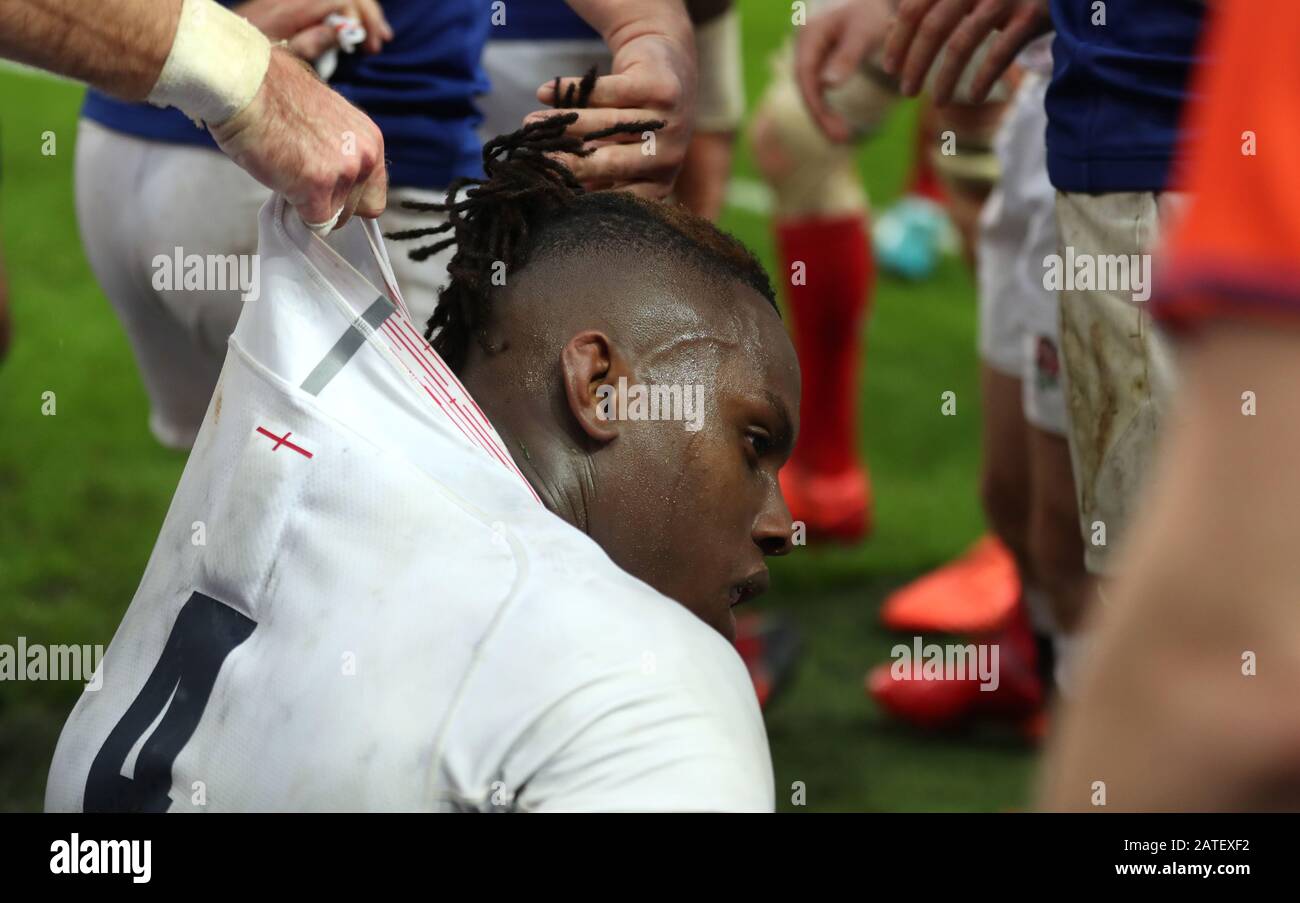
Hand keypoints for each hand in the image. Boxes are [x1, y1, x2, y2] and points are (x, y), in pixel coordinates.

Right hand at [209, 47, 386, 227]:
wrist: (243, 82)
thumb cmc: (271, 92)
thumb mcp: (325, 116)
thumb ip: (338, 147)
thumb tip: (334, 171)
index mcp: (369, 137)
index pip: (374, 193)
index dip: (349, 198)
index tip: (329, 193)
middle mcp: (364, 156)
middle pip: (355, 210)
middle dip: (328, 203)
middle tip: (299, 178)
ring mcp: (344, 172)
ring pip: (333, 217)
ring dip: (308, 203)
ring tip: (285, 169)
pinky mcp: (317, 187)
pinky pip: (314, 222)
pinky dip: (295, 210)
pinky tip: (279, 179)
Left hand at [232, 0, 392, 54]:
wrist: (213, 52)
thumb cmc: (244, 62)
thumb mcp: (279, 58)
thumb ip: (311, 43)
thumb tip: (343, 31)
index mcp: (291, 7)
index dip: (362, 19)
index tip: (371, 45)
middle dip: (368, 13)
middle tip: (379, 41)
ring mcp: (292, 2)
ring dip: (361, 13)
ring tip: (376, 37)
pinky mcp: (290, 7)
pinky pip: (326, 3)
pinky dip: (345, 14)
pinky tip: (355, 31)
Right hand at [525, 31, 696, 198]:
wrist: (668, 66)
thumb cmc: (634, 124)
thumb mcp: (622, 155)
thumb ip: (595, 175)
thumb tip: (551, 190)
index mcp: (659, 183)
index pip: (621, 199)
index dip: (584, 198)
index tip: (548, 190)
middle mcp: (669, 157)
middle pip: (612, 164)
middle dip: (569, 162)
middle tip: (534, 160)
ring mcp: (668, 123)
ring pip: (607, 125)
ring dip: (563, 123)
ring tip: (529, 123)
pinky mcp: (660, 87)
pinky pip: (607, 91)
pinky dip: (572, 90)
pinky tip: (545, 93)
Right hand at [794, 0, 892, 142]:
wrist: (869, 4)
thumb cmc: (868, 12)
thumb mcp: (863, 31)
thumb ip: (846, 56)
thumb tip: (827, 86)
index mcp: (810, 35)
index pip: (805, 74)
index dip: (816, 103)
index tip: (832, 125)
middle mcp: (804, 47)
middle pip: (806, 87)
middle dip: (820, 116)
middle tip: (841, 140)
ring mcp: (809, 57)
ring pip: (811, 92)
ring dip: (823, 117)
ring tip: (842, 139)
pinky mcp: (819, 66)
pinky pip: (818, 92)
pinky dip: (827, 110)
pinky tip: (839, 127)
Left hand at [882, 0, 1049, 102]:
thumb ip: (930, 5)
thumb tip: (888, 28)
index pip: (913, 8)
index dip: (897, 41)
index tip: (890, 69)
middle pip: (932, 27)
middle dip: (915, 64)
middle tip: (906, 93)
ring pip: (961, 43)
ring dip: (945, 78)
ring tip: (938, 103)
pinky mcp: (1032, 14)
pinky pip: (1000, 52)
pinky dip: (984, 78)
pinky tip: (975, 97)